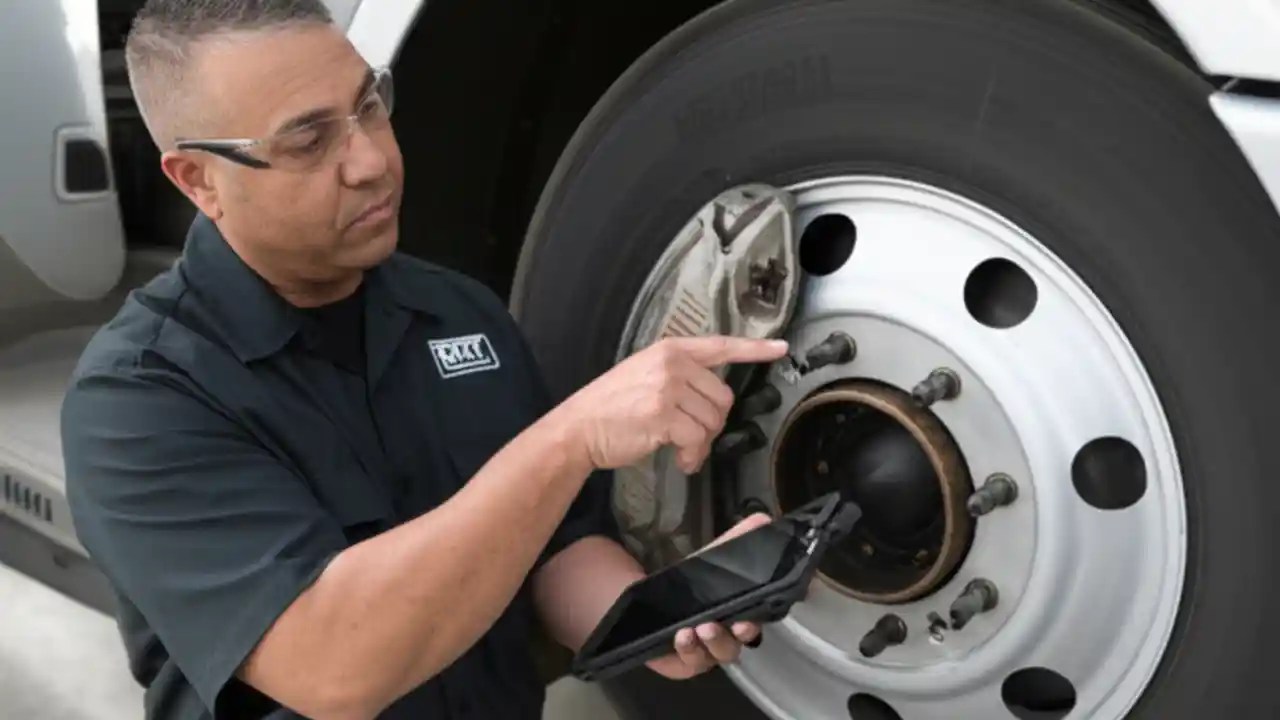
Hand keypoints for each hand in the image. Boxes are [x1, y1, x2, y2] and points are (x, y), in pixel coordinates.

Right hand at [556, 336, 788, 473]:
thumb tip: (714, 401)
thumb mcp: (645, 374)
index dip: (754, 349)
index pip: (720, 346)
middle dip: (714, 423)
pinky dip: (693, 455)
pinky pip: (698, 439)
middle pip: (723, 396)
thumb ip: (680, 377)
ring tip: (682, 449)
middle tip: (693, 437)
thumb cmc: (612, 407)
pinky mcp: (663, 415)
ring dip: (702, 443)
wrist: (580, 427)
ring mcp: (667, 388)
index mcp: (670, 350)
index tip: (781, 349)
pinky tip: (681, 460)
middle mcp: (672, 364)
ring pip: (713, 420)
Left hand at [645, 513, 772, 680]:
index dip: (759, 618)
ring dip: (714, 642)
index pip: (757, 619)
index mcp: (739, 614)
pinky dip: (688, 649)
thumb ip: (736, 540)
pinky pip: (690, 662)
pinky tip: (682, 635)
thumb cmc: (690, 583)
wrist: (652, 600)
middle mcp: (727, 637)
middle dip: (739, 634)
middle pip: (740, 643)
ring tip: (700, 627)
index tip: (756, 613)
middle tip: (735, 624)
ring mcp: (707, 653)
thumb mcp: (711, 558)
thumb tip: (763, 518)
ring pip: (719, 655)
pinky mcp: (685, 662)